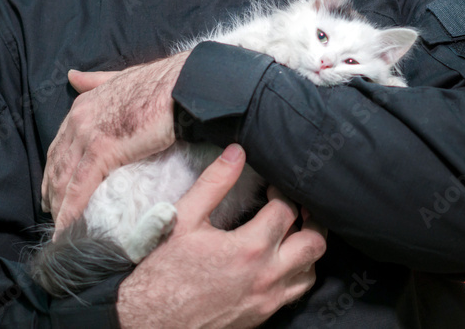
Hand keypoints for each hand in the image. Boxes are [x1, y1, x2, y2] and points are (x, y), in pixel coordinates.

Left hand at [41, 51, 190, 232]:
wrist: (183, 83)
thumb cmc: (163, 82)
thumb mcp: (122, 77)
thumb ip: (97, 80)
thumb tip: (74, 75)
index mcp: (84, 105)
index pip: (60, 145)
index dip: (55, 170)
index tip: (54, 191)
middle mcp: (79, 119)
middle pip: (57, 165)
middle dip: (53, 194)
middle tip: (54, 218)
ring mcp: (88, 134)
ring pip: (65, 179)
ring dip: (60, 209)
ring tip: (62, 233)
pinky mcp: (103, 149)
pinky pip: (81, 187)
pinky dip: (72, 211)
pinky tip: (68, 229)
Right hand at [117, 144, 327, 328]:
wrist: (150, 322)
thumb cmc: (165, 272)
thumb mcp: (185, 219)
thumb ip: (214, 183)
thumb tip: (237, 152)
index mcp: (250, 248)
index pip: (287, 211)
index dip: (282, 194)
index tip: (271, 190)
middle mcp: (267, 276)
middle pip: (314, 243)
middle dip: (310, 220)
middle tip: (295, 209)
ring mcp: (268, 299)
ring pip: (310, 271)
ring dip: (305, 250)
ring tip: (290, 235)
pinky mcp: (264, 315)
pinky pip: (296, 293)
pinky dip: (296, 274)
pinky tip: (279, 262)